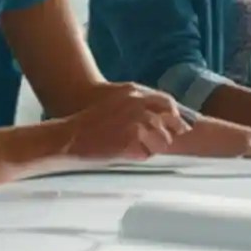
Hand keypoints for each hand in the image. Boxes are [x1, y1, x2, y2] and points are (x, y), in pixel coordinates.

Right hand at [59, 83, 189, 160]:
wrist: (70, 134)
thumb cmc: (92, 117)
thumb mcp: (118, 99)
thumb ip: (140, 101)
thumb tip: (163, 111)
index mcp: (136, 93)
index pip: (168, 102)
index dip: (176, 115)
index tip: (180, 125)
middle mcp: (139, 107)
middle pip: (170, 121)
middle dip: (172, 132)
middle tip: (168, 140)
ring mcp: (137, 125)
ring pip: (163, 140)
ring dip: (156, 146)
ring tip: (142, 148)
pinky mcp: (131, 143)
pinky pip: (147, 154)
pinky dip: (142, 156)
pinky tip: (129, 154)